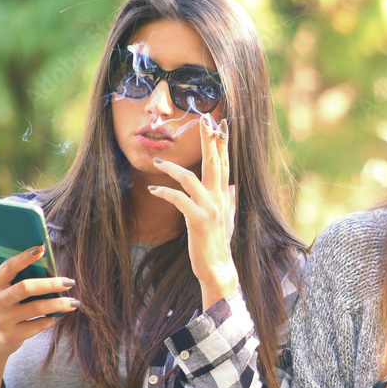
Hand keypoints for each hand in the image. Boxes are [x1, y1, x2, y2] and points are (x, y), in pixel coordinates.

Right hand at [0, 244, 78, 359]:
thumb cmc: (4, 308)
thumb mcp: (2, 293)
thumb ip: (18, 280)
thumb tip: (48, 265)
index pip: (8, 267)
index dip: (24, 257)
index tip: (41, 249)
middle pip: (26, 288)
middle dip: (51, 284)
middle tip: (69, 282)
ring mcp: (3, 320)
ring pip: (36, 308)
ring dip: (58, 304)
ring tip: (74, 302)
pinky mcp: (12, 336)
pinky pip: (38, 325)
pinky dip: (50, 320)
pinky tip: (54, 317)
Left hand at [149, 115, 237, 309]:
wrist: (218, 267)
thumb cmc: (219, 243)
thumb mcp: (227, 219)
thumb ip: (229, 201)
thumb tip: (232, 187)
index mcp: (224, 196)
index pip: (225, 163)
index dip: (223, 143)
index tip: (220, 124)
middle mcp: (220, 198)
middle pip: (215, 162)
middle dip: (209, 140)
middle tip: (205, 120)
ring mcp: (210, 208)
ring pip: (191, 177)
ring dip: (173, 167)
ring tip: (158, 160)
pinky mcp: (198, 219)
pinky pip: (179, 198)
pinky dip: (165, 191)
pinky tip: (153, 189)